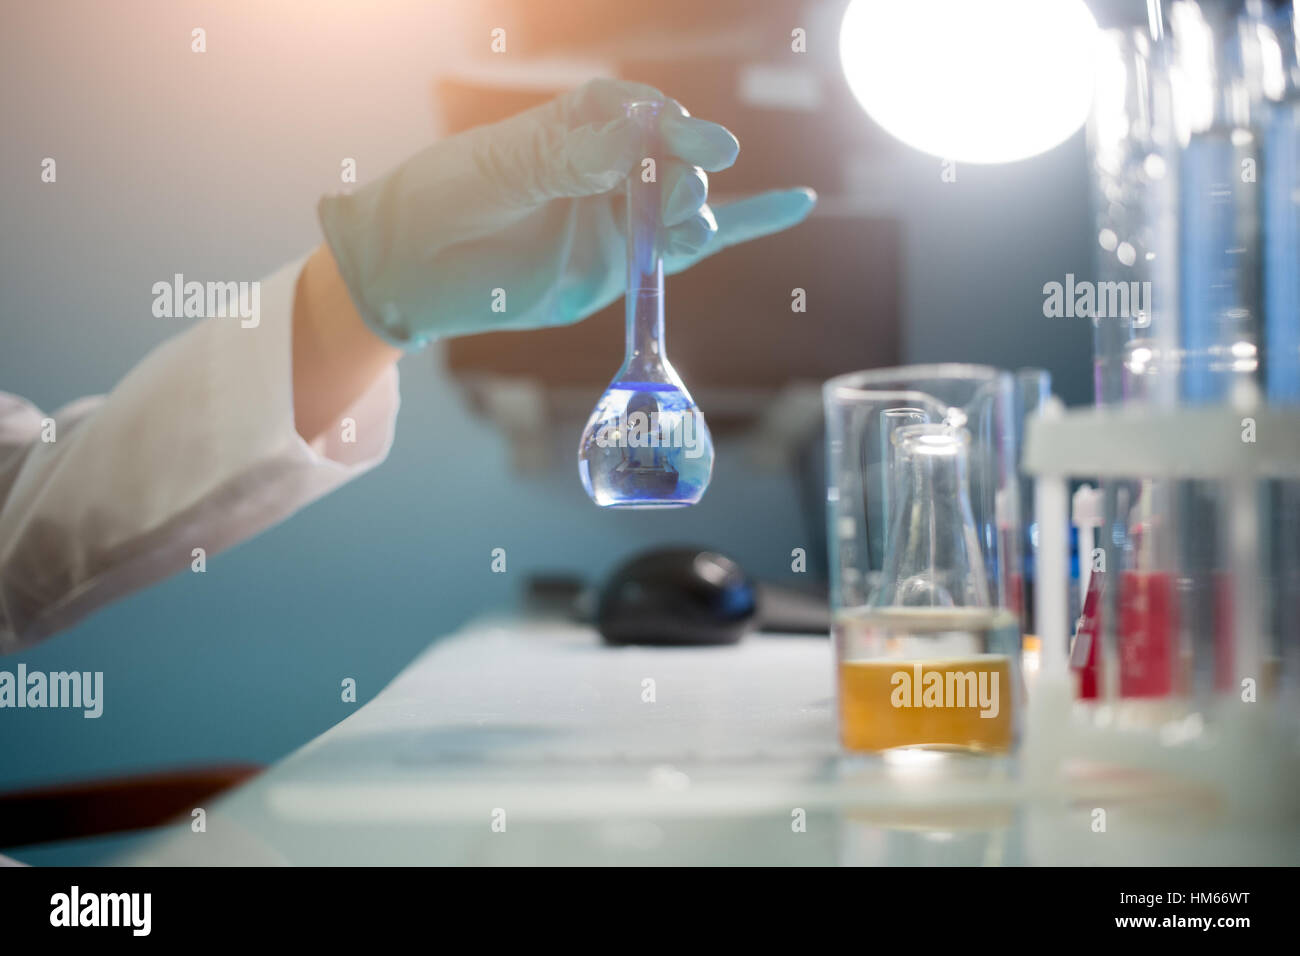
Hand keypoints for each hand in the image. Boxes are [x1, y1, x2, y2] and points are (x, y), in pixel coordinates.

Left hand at [317, 78, 815, 348]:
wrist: (408, 271)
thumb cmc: (438, 202)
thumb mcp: (495, 170)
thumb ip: (564, 158)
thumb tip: (630, 139)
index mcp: (569, 131)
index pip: (635, 114)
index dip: (670, 125)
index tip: (694, 140)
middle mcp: (600, 171)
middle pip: (667, 162)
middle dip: (681, 174)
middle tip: (675, 196)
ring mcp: (614, 219)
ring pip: (682, 205)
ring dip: (699, 208)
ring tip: (692, 219)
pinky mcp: (620, 266)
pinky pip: (686, 249)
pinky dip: (743, 225)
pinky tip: (792, 204)